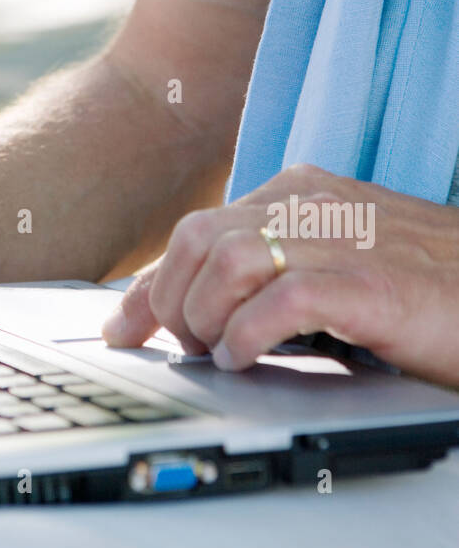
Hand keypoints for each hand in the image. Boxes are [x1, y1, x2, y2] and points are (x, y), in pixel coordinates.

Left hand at [101, 163, 458, 388]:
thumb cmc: (422, 287)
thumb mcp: (330, 268)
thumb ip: (269, 274)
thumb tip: (194, 312)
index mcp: (299, 191)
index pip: (196, 230)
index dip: (150, 285)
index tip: (123, 328)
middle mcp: (311, 202)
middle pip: (196, 238)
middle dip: (173, 303)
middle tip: (192, 349)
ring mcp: (341, 236)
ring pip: (226, 261)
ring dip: (207, 317)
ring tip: (225, 354)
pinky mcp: (370, 281)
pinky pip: (280, 298)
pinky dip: (249, 333)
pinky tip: (250, 356)